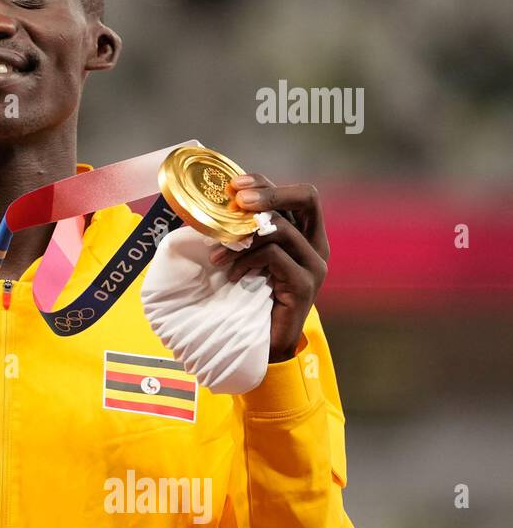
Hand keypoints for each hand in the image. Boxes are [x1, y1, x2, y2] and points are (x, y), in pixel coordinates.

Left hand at [207, 174, 329, 361]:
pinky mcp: (305, 284)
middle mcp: (317, 245)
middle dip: (268, 193)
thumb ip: (244, 233)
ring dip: (242, 238)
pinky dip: (247, 260)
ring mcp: (315, 265)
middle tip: (236, 201)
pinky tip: (233, 274)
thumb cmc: (250, 296)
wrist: (263, 343)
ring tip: (217, 255)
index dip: (268, 183)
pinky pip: (274, 256)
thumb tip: (211, 204)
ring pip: (282, 228)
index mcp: (306, 234)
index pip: (297, 194)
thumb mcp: (248, 257)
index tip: (235, 185)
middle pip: (306, 198)